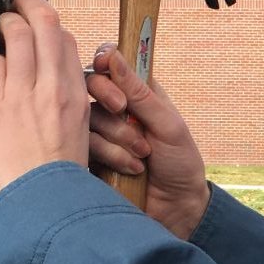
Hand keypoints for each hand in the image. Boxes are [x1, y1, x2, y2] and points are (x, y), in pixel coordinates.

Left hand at [0, 0, 89, 201]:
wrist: (41, 210)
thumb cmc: (57, 183)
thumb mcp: (76, 140)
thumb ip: (66, 107)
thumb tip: (51, 87)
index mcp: (76, 98)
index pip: (68, 43)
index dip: (52, 29)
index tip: (40, 26)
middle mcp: (53, 89)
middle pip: (46, 24)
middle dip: (30, 3)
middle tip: (18, 0)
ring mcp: (23, 94)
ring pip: (17, 34)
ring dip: (5, 23)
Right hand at [85, 43, 210, 236]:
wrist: (177, 209)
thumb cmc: (180, 163)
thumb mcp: (167, 125)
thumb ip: (140, 92)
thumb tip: (113, 55)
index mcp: (136, 93)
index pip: (108, 65)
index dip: (102, 62)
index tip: (104, 66)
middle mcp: (113, 110)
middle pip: (88, 87)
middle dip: (108, 100)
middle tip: (124, 110)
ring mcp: (98, 135)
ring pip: (86, 120)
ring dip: (116, 137)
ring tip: (142, 156)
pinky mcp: (89, 159)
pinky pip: (83, 147)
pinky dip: (109, 157)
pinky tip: (131, 170)